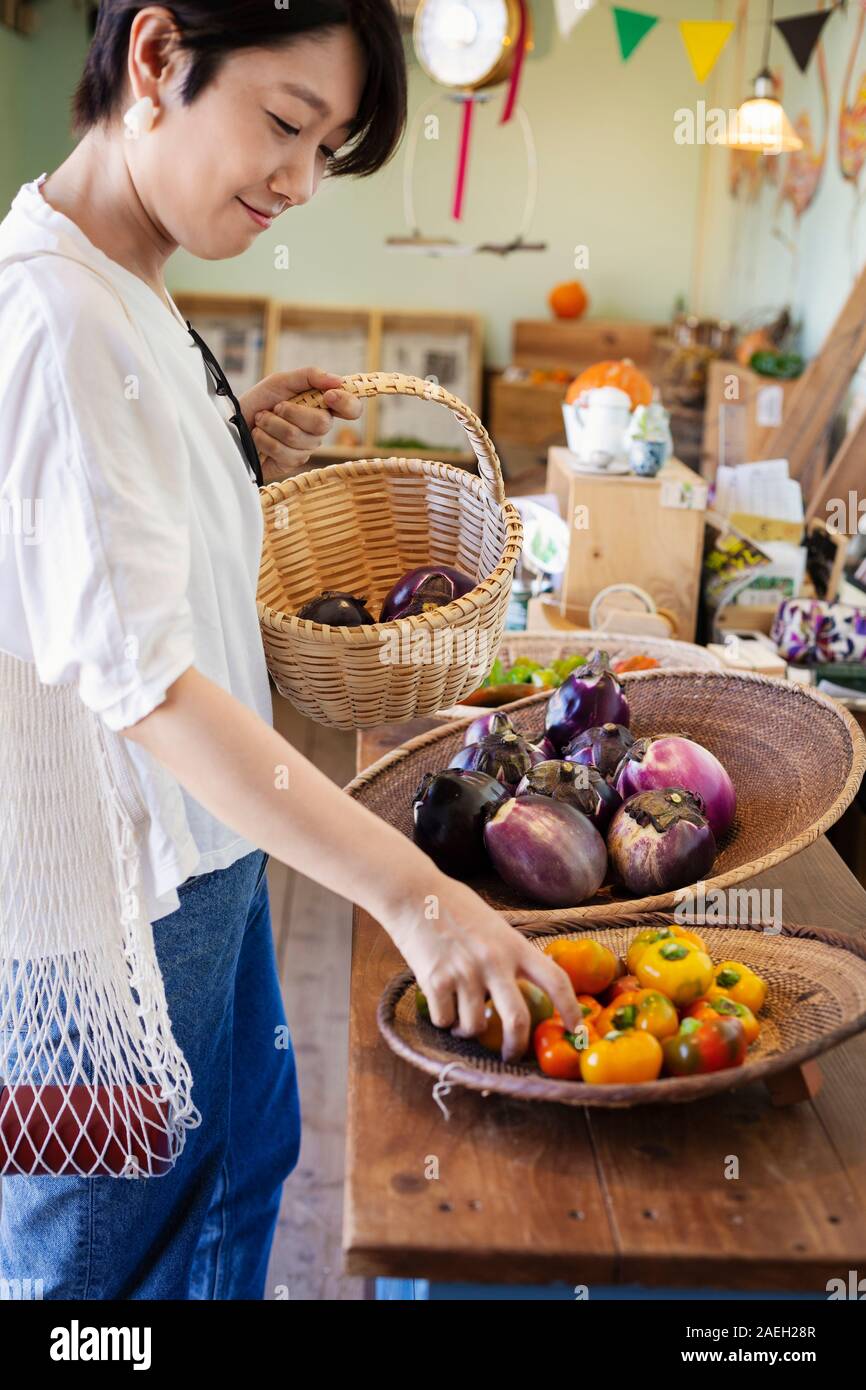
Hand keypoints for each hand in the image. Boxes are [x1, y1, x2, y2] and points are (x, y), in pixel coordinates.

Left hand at [239, 368, 362, 481]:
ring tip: (261, 420)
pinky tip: (259, 436)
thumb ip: (310, 376)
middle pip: (322, 424)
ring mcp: (307, 447)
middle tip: (275, 407)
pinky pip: (284, 452)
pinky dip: (265, 439)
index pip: (351, 409)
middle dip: (291, 412)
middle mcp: (318, 429)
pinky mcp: (292, 462)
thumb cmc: (259, 401)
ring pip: (297, 437)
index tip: (330, 395)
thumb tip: (338, 380)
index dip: (346, 403)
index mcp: (322, 406)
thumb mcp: (281, 381)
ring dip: (272, 424)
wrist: (233, 423)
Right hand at [382, 870, 579, 1061]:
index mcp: (515, 946)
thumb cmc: (456, 908)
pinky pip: (445, 1019)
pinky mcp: (436, 979)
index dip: (570, 1010)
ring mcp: (465, 971)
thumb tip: (525, 988)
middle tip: (510, 1055)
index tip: (577, 1031)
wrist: (414, 894)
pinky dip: (444, 1021)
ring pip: (474, 1026)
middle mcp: (494, 961)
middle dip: (515, 1046)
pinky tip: (441, 1006)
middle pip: (517, 1019)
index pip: (556, 980)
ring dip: (467, 1031)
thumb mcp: (496, 927)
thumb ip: (510, 955)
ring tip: (460, 1021)